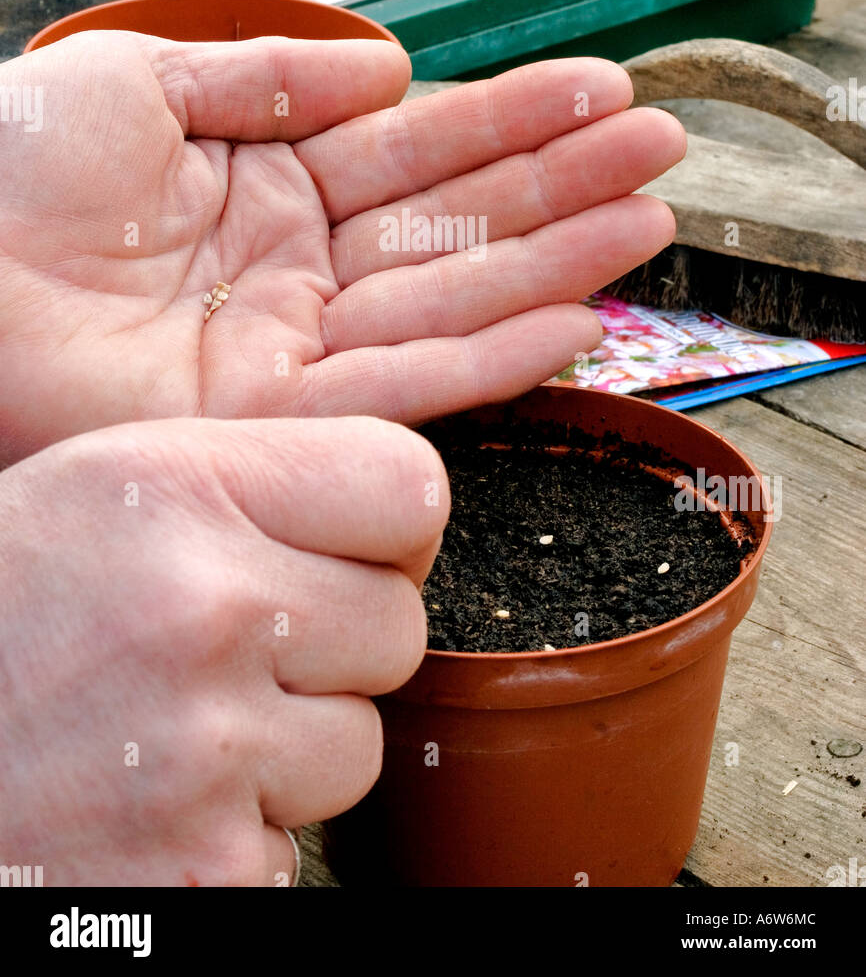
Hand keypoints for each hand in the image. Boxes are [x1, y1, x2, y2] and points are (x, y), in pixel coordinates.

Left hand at [0, 33, 683, 461]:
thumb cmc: (7, 167)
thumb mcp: (142, 82)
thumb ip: (272, 78)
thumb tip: (394, 69)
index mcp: (264, 182)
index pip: (415, 150)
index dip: (511, 120)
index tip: (602, 90)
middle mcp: (294, 267)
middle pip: (455, 223)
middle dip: (561, 184)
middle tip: (661, 150)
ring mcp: (291, 346)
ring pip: (453, 300)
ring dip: (556, 264)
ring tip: (650, 222)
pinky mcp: (276, 420)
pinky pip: (407, 384)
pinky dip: (496, 354)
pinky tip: (576, 319)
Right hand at [0, 414, 447, 885]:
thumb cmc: (4, 606)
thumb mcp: (109, 488)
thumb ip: (257, 483)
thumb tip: (402, 522)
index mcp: (183, 492)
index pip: (409, 489)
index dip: (387, 526)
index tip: (344, 548)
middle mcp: (203, 614)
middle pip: (397, 626)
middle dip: (332, 644)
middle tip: (230, 648)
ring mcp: (204, 759)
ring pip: (356, 747)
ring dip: (288, 748)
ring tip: (172, 727)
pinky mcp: (204, 880)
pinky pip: (294, 843)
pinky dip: (240, 831)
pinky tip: (148, 800)